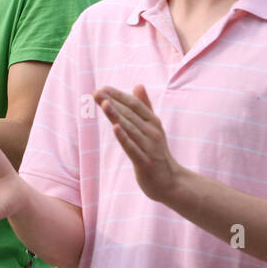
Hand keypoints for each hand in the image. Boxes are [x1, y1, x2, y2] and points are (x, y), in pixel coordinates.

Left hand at [94, 85, 182, 203]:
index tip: (102, 88)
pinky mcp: (144, 162)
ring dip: (116, 115)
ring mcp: (149, 147)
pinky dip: (124, 137)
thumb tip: (138, 85)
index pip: (134, 105)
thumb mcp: (153, 127)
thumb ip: (145, 107)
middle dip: (112, 102)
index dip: (119, 96)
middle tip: (95, 92)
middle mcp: (152, 132)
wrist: (171, 182)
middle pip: (130, 114)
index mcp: (153, 122)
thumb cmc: (157, 152)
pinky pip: (132, 148)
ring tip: (103, 104)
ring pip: (130, 128)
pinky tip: (115, 127)